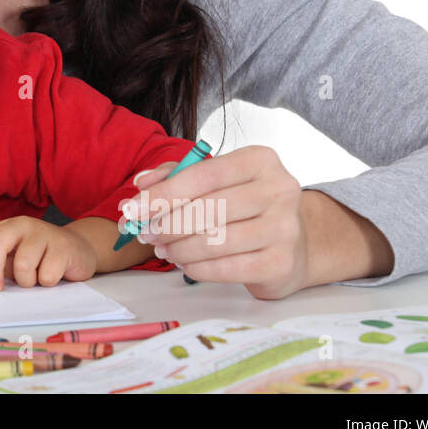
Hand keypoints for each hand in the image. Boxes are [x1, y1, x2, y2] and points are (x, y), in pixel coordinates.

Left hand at [0, 216, 98, 291]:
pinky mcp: (64, 247)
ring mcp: (44, 234)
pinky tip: (55, 274)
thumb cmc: (39, 257)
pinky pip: (47, 275)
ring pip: (23, 265)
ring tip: (36, 278)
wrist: (78, 250)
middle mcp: (22, 225)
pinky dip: (48, 283)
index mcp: (5, 228)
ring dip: (27, 281)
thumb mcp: (10, 260)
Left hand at [126, 144, 310, 298]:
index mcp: (260, 160)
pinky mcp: (281, 263)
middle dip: (167, 224)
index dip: (162, 194)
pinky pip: (226, 268)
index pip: (203, 175)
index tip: (132, 210)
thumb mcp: (216, 180)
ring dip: (178, 248)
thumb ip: (176, 176)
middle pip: (208, 209)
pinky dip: (196, 268)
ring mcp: (285, 228)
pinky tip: (185, 264)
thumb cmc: (246, 206)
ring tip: (163, 249)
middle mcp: (279, 190)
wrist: (296, 243)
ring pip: (215, 241)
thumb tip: (141, 184)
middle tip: (144, 233)